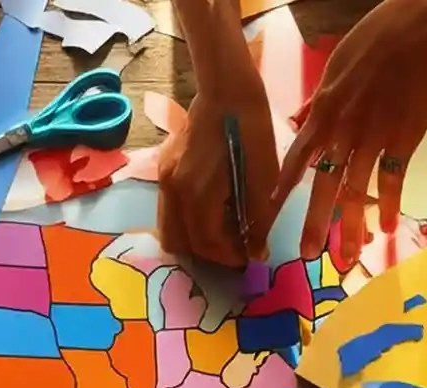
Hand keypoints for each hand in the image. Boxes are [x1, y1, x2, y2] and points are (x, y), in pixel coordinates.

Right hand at [158, 3, 277, 266]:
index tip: (249, 257)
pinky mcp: (164, 170)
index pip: (206, 244)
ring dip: (194, 239)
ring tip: (223, 233)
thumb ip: (257, 219)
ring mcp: (163, 179)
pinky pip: (168, 210)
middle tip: (234, 249)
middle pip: (179, 243)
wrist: (226, 92)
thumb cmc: (252, 131)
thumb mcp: (263, 178)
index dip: (229, 257)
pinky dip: (187, 221)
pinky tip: (211, 211)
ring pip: (169, 229)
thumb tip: (256, 252)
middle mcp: (173, 190)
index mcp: (197, 193)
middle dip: (207, 253)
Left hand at [274, 0, 426, 261]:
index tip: (269, 214)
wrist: (421, 28)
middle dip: (314, 224)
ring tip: (346, 257)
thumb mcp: (334, 67)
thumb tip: (299, 121)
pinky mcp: (404, 137)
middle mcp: (343, 131)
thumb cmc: (377, 39)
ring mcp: (374, 137)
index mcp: (323, 113)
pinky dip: (389, 204)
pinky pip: (392, 178)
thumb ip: (317, 102)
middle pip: (323, 186)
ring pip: (356, 191)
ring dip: (350, 228)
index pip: (296, 159)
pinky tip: (388, 228)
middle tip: (307, 255)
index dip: (282, 189)